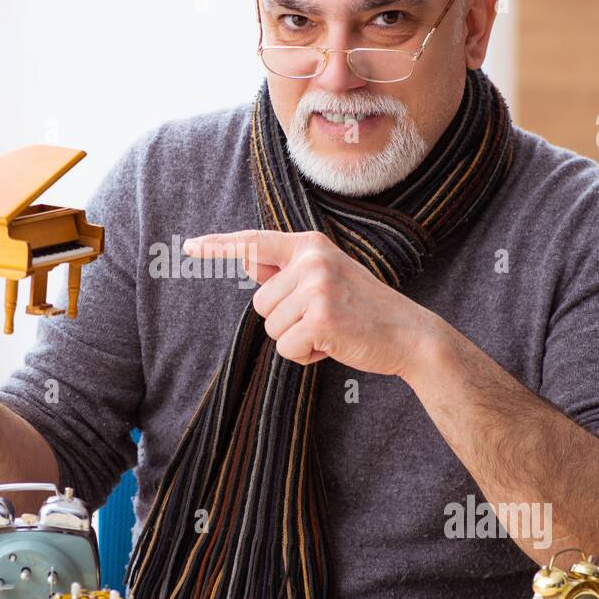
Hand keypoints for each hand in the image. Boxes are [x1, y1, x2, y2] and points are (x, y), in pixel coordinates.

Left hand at [184, 229, 430, 377]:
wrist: (409, 333)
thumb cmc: (364, 309)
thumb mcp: (327, 277)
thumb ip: (288, 270)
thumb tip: (246, 260)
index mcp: (310, 245)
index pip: (254, 242)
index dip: (219, 246)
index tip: (190, 247)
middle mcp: (311, 260)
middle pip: (260, 303)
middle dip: (285, 320)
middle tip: (324, 319)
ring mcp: (316, 288)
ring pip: (271, 327)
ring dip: (296, 339)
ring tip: (331, 331)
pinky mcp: (321, 318)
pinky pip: (286, 348)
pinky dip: (305, 356)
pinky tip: (333, 345)